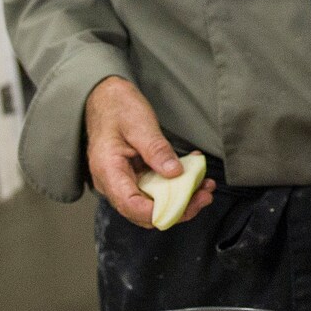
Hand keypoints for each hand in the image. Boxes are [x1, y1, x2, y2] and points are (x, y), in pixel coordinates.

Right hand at [84, 76, 213, 226]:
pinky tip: (194, 175)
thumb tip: (175, 173)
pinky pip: (155, 191)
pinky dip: (176, 187)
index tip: (188, 203)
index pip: (131, 205)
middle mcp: (113, 183)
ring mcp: (123, 182)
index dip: (159, 212)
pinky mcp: (134, 177)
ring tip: (205, 186)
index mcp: (108, 171)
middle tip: (205, 195)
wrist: (105, 97)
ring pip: (152, 204)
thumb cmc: (117, 107)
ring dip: (180, 200)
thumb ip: (156, 149)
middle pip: (144, 212)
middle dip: (177, 210)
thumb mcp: (139, 124)